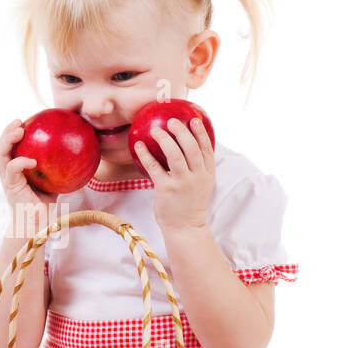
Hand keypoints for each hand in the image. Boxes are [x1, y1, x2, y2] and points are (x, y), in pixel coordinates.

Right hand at [0, 118, 61, 238]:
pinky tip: (32, 160)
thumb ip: (60, 171)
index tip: (25, 122)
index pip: (11, 149)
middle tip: (18, 121)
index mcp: (16, 172)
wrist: (35, 227)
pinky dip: (20, 162)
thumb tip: (82, 156)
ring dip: (7, 141)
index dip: (14, 134)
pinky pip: (12, 171)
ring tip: (18, 130)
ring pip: (0, 156)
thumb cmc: (44, 207)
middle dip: (6, 133)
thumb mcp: (54, 184)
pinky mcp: (11, 188)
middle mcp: (9, 174)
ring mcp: (8, 181)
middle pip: (1, 149)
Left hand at [132, 117, 216, 234]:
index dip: (201, 133)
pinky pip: (154, 167)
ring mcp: (182, 183)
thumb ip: (198, 168)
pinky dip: (146, 154)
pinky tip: (139, 145)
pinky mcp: (166, 189)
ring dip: (164, 139)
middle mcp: (197, 177)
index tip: (194, 120)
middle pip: (191, 147)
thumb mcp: (201, 185)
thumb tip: (187, 147)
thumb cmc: (190, 204)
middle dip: (181, 131)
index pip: (206, 149)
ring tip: (156, 130)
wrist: (185, 228)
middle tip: (171, 121)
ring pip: (175, 154)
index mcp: (207, 174)